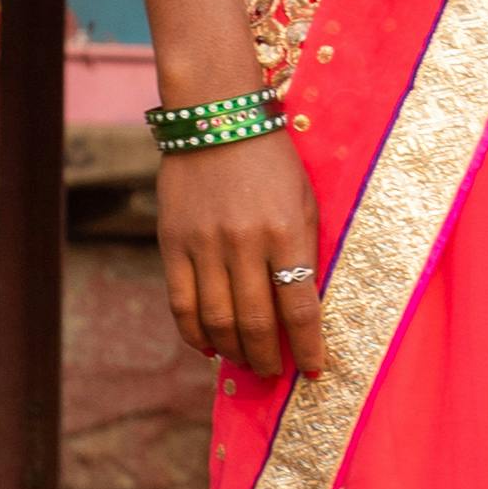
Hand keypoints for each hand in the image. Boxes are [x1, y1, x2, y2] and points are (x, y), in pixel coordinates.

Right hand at [154, 129, 325, 384]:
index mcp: (286, 231)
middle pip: (257, 324)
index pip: (300, 308)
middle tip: (275, 372)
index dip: (309, 347)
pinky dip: (195, 335)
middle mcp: (245, 243)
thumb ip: (304, 251)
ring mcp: (205, 246)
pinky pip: (181, 305)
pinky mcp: (173, 244)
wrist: (215, 116)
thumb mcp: (304, 199)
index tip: (314, 370)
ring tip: (246, 360)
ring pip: (218, 322)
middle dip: (269, 358)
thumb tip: (303, 309)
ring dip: (234, 352)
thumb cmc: (271, 160)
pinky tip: (209, 345)